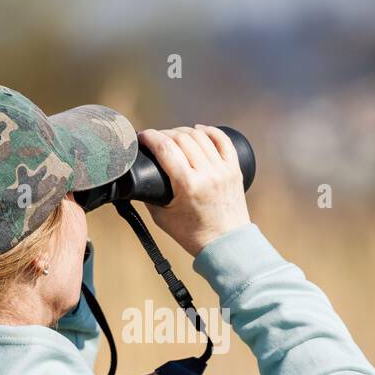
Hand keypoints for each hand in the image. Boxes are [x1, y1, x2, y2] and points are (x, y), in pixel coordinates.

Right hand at [138, 125, 250, 257]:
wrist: (226, 245)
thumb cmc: (193, 235)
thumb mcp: (162, 218)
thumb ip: (149, 196)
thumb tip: (139, 177)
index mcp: (188, 185)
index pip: (165, 148)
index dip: (150, 137)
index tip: (142, 137)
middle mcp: (207, 174)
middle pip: (181, 138)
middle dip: (164, 134)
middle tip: (156, 139)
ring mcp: (223, 170)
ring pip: (201, 136)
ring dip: (183, 131)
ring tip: (174, 136)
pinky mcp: (234, 169)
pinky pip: (223, 141)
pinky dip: (210, 131)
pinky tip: (199, 129)